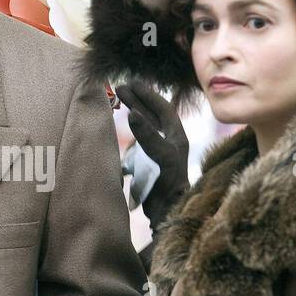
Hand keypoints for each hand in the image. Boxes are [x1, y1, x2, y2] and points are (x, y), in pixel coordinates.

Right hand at [116, 80, 189, 228]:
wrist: (167, 212)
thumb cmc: (169, 185)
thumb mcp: (162, 157)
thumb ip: (148, 136)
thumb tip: (132, 115)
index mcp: (177, 137)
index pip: (163, 108)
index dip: (148, 95)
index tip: (133, 84)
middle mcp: (170, 141)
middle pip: (153, 113)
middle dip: (138, 99)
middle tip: (121, 87)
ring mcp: (159, 150)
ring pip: (145, 124)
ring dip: (133, 110)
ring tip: (118, 98)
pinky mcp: (149, 161)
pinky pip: (139, 138)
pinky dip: (130, 128)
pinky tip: (121, 124)